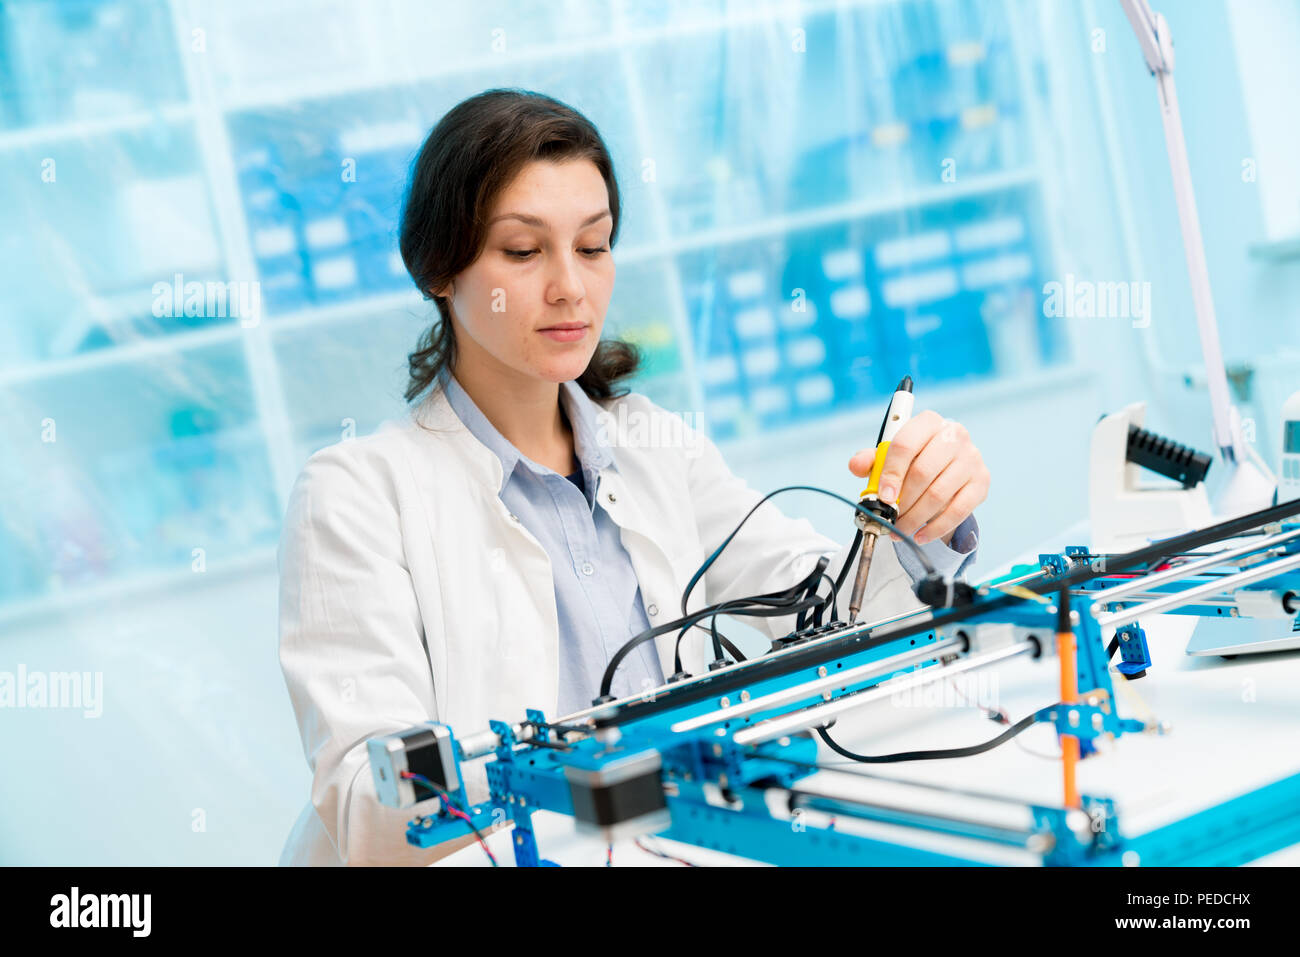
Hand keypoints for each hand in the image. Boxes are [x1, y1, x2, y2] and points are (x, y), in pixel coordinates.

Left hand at [848, 410, 988, 546]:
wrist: (947, 466)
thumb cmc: (914, 459)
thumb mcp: (890, 456)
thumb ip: (870, 459)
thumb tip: (857, 466)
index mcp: (927, 422)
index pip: (905, 445)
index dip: (891, 473)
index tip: (883, 497)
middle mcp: (954, 435)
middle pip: (923, 472)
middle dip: (902, 501)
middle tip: (889, 518)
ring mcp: (971, 458)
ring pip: (939, 494)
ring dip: (915, 518)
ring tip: (900, 529)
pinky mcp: (981, 481)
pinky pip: (958, 511)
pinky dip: (936, 528)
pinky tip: (920, 535)